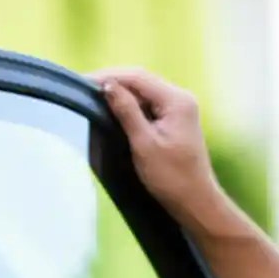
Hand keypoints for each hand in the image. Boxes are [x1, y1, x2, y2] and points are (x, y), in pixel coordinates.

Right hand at [87, 67, 220, 220]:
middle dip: (113, 81)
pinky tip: (113, 108)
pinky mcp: (176, 119)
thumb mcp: (144, 143)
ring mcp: (180, 108)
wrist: (196, 201)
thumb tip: (108, 86)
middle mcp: (181, 98)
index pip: (138, 77)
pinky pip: (149, 103)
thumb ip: (126, 111)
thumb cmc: (172, 177)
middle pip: (141, 80)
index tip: (82, 81)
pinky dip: (131, 103)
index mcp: (177, 101)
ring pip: (144, 91)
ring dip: (121, 92)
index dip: (108, 76)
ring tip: (93, 95)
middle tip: (83, 87)